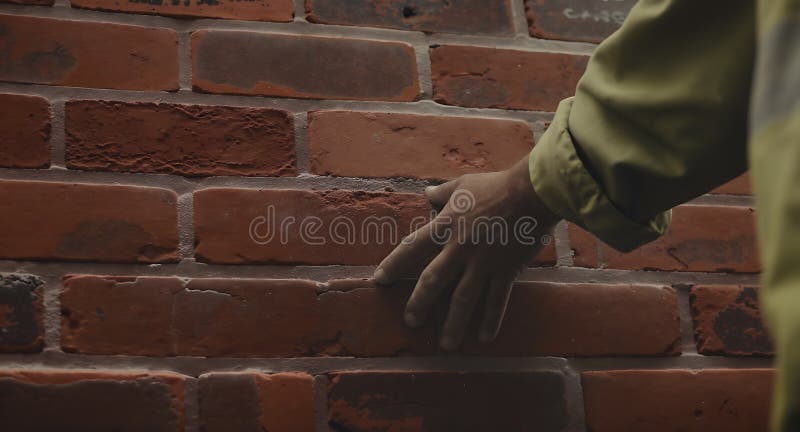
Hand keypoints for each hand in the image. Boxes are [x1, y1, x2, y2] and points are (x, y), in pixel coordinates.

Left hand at [373, 156, 560, 349]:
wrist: (532, 193)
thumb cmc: (497, 186)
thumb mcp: (464, 185)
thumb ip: (442, 193)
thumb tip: (427, 194)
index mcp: (446, 226)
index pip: (412, 248)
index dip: (393, 264)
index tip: (378, 281)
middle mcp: (459, 249)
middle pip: (433, 280)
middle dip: (419, 303)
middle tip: (411, 322)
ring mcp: (482, 263)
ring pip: (463, 298)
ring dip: (454, 324)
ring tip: (446, 345)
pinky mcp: (505, 270)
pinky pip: (496, 300)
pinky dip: (490, 320)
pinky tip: (484, 337)